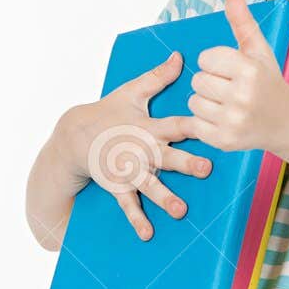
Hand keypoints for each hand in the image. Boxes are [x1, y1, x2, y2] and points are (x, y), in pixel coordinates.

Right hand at [54, 51, 210, 241]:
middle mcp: (141, 149)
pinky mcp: (117, 185)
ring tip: (180, 210)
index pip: (175, 123)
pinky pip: (128, 205)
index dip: (194, 123)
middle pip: (166, 156)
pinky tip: (148, 233)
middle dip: (186, 162)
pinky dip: (136, 219)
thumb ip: (159, 76)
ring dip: (164, 197)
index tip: (214, 123)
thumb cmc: (110, 110)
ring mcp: (128, 170)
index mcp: (148, 125)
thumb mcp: (132, 91)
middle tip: (205, 169)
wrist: (75, 134)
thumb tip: (180, 55)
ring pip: (149, 185)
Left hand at [187, 0, 288, 153]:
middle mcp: (242, 96)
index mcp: (250, 70)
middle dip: (210, 82)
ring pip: (193, 102)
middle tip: (229, 88)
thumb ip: (242, 20)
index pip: (206, 58)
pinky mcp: (225, 140)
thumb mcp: (258, 50)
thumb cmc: (268, 82)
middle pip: (198, 80)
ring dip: (204, 102)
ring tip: (226, 103)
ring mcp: (233, 121)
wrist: (286, 122)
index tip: (230, 70)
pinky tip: (222, 118)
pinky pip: (194, 124)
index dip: (214, 62)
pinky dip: (203, 121)